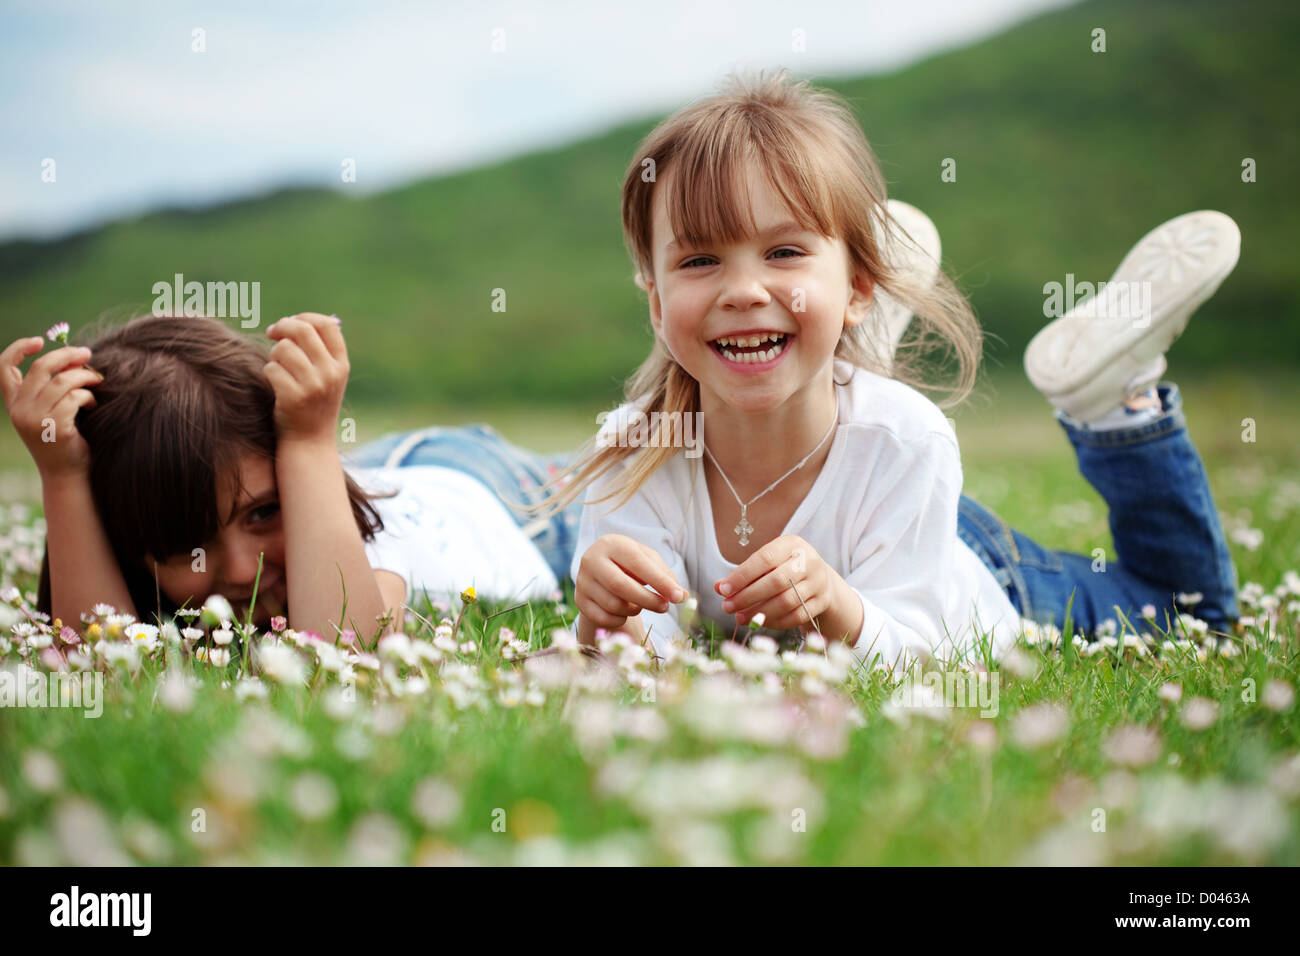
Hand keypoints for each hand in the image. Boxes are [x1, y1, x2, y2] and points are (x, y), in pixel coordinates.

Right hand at [0, 337, 100, 478]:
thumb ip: (54, 385)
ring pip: (62, 381)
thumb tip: (75, 355)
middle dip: (67, 355)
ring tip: (97, 381)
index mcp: (14, 402)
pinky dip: (88, 396)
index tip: (39, 340)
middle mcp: (19, 409)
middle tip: (87, 353)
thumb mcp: (51, 409)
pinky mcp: (54, 427)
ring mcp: (34, 419)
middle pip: (41, 367)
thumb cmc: (64, 438)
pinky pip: (75, 398)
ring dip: (85, 376)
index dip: (18, 348)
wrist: (68, 474)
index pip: (3, 367)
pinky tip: (93, 404)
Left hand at [264, 313, 348, 444]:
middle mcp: (331, 373)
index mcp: (342, 365)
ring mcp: (314, 386)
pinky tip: (274, 385)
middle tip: (271, 332)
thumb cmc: (312, 404)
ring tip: (277, 369)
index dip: (305, 317)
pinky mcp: (293, 398)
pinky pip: (271, 369)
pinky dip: (268, 373)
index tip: (290, 324)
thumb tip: (295, 320)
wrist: (309, 442)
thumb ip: (318, 351)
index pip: (327, 325)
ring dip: (273, 355)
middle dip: (282, 327)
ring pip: (283, 349)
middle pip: (303, 330)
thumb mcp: (327, 378)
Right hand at [575, 533, 685, 631]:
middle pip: (621, 586)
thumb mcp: (648, 562)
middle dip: (647, 600)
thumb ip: (666, 577)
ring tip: (640, 604)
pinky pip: (603, 618)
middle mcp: (592, 559)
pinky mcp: (579, 600)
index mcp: (612, 544)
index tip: (678, 597)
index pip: (638, 564)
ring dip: (634, 610)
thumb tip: (683, 597)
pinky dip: (620, 620)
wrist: (601, 570)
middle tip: (665, 607)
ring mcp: (582, 581)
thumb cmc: (631, 564)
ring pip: (613, 604)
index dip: (660, 582)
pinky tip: (624, 612)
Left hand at [716, 534, 858, 635]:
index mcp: (792, 544)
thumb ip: (744, 574)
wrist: (819, 579)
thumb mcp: (767, 563)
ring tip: (740, 617)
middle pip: (776, 582)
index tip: (724, 590)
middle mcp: (809, 561)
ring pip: (786, 601)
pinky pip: (796, 616)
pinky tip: (760, 623)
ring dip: (759, 613)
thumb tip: (719, 587)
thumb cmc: (784, 568)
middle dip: (748, 597)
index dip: (742, 576)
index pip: (765, 559)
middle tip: (728, 607)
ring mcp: (818, 582)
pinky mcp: (822, 601)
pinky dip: (775, 622)